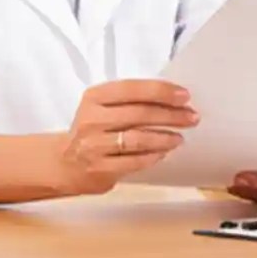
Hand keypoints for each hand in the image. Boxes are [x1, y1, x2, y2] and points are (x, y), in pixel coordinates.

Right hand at [56, 79, 198, 195]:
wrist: (64, 163)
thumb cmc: (93, 130)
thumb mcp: (103, 107)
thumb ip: (131, 100)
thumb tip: (174, 99)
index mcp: (95, 97)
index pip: (132, 89)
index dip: (161, 91)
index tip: (185, 96)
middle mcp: (92, 119)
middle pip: (139, 114)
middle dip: (171, 115)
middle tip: (192, 117)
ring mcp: (94, 145)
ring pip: (138, 139)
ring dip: (165, 138)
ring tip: (180, 138)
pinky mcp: (99, 168)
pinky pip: (134, 161)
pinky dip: (153, 157)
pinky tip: (164, 153)